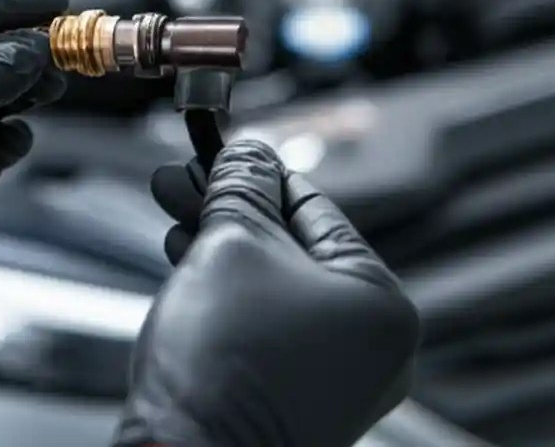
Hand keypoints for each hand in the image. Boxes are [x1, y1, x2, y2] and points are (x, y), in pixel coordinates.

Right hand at [115, 141, 420, 446]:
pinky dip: (228, 298)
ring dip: (219, 249)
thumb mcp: (230, 245)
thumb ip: (242, 189)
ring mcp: (336, 381)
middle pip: (292, 248)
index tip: (217, 151)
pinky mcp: (295, 402)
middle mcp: (372, 346)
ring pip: (273, 289)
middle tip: (181, 182)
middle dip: (228, 211)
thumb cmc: (221, 366)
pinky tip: (185, 267)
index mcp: (382, 303)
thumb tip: (247, 154)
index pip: (316, 207)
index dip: (257, 172)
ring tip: (173, 220)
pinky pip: (266, 329)